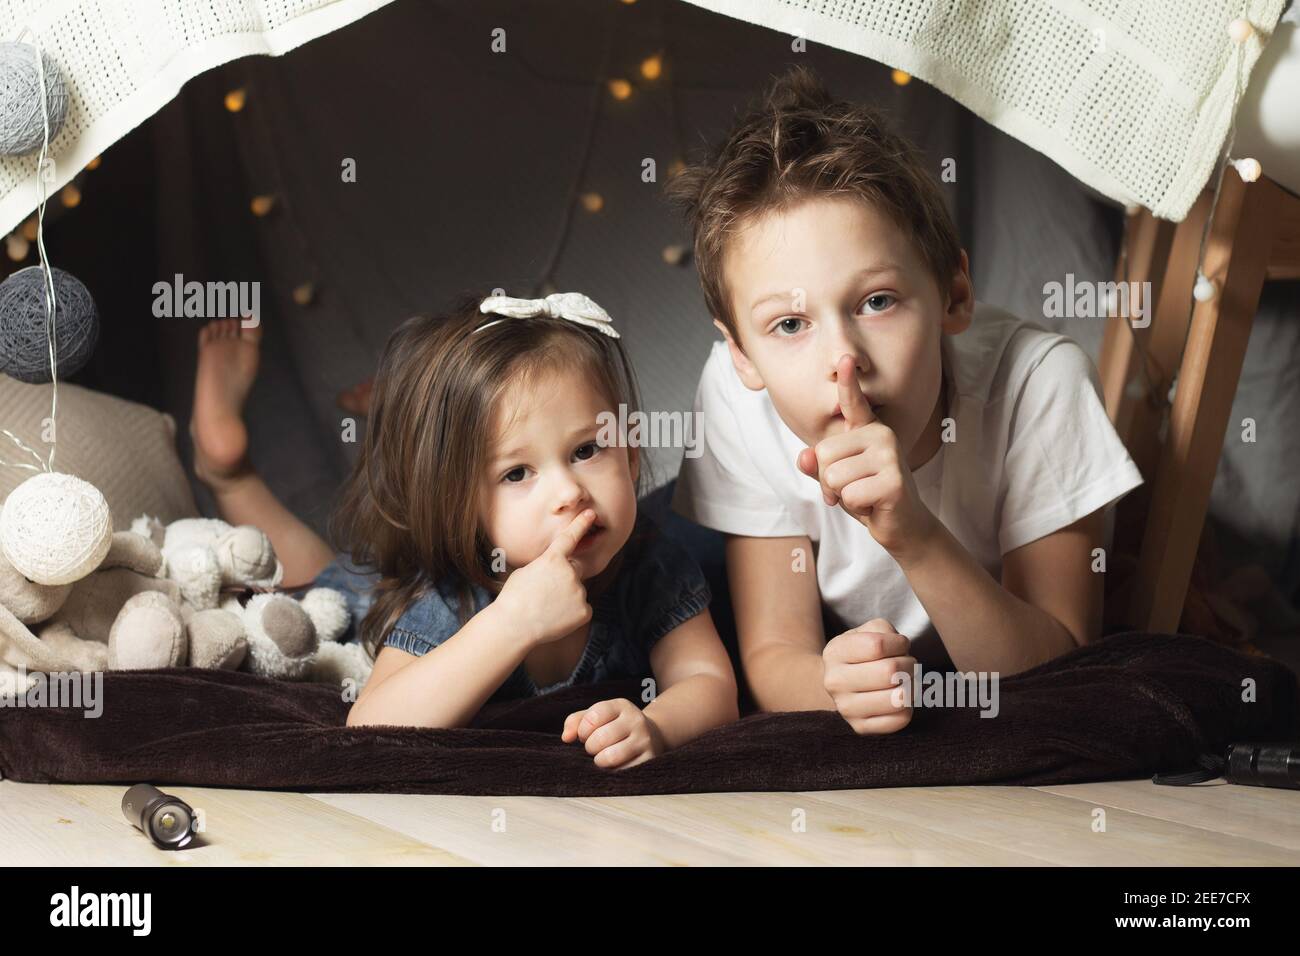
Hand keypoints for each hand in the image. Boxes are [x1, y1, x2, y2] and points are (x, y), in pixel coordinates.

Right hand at [493, 509, 595, 646]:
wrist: (514, 626)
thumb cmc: (513, 598)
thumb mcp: (525, 572)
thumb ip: (545, 566)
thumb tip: (554, 569)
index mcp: (552, 560)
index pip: (570, 538)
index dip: (581, 524)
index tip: (591, 513)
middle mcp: (570, 573)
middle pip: (575, 569)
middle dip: (566, 577)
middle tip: (547, 592)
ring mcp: (579, 592)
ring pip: (577, 591)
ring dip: (567, 597)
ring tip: (546, 608)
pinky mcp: (585, 611)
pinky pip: (582, 608)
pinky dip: (572, 613)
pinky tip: (556, 618)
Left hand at [562, 698, 665, 768]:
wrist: (652, 736)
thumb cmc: (615, 726)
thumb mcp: (597, 717)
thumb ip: (576, 722)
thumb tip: (566, 738)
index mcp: (621, 706)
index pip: (593, 716)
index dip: (582, 730)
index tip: (584, 735)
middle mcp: (636, 720)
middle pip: (600, 738)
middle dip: (590, 747)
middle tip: (593, 748)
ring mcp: (644, 740)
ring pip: (610, 757)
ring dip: (599, 761)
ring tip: (602, 758)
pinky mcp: (649, 760)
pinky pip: (622, 771)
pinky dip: (613, 772)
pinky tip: (615, 766)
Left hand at [797, 354, 938, 561]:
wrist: (902, 526)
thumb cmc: (868, 497)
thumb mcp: (837, 480)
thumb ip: (818, 467)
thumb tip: (802, 458)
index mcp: (868, 430)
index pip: (854, 404)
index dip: (847, 383)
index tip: (845, 358)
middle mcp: (882, 435)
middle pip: (824, 454)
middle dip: (829, 481)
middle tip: (853, 489)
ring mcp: (890, 456)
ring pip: (833, 476)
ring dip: (842, 496)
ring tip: (865, 497)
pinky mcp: (894, 481)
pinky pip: (849, 495)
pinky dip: (855, 508)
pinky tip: (874, 506)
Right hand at [822, 618, 915, 734]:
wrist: (840, 683)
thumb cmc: (861, 654)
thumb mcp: (866, 631)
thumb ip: (884, 630)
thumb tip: (900, 648)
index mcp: (835, 653)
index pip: (877, 645)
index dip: (899, 643)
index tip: (901, 645)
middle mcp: (835, 682)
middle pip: (890, 671)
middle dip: (910, 664)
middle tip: (907, 664)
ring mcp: (846, 708)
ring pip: (899, 698)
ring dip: (912, 686)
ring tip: (905, 681)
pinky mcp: (860, 728)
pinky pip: (900, 719)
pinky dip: (909, 707)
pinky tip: (899, 698)